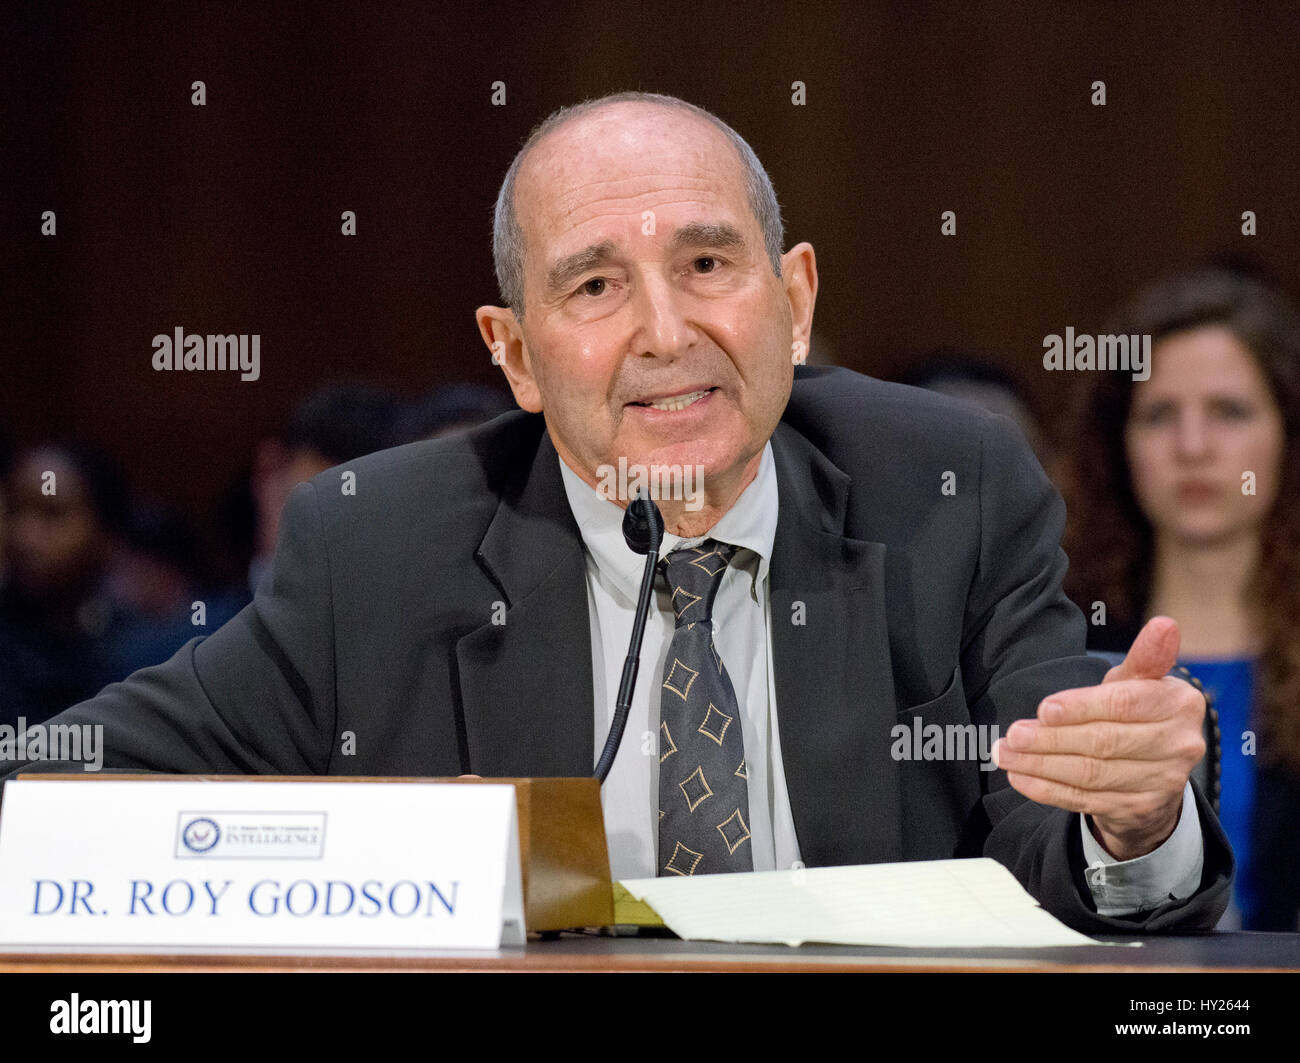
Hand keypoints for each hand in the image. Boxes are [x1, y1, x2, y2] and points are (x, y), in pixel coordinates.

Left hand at [991, 617, 1205, 860]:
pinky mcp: (1140, 810)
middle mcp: (1180, 745)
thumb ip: (1142, 657)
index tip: (1044, 709)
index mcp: (1180, 703)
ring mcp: (1162, 782)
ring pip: (1090, 774)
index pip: (1124, 705)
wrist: (1155, 773)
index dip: (1081, 707)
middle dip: (1050, 739)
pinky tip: (1019, 777)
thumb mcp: (1138, 682)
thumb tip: (1165, 624)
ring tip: (1005, 754)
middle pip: (1103, 742)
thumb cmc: (1137, 713)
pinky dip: (1046, 790)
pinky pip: (1084, 800)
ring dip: (1040, 765)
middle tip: (1012, 734)